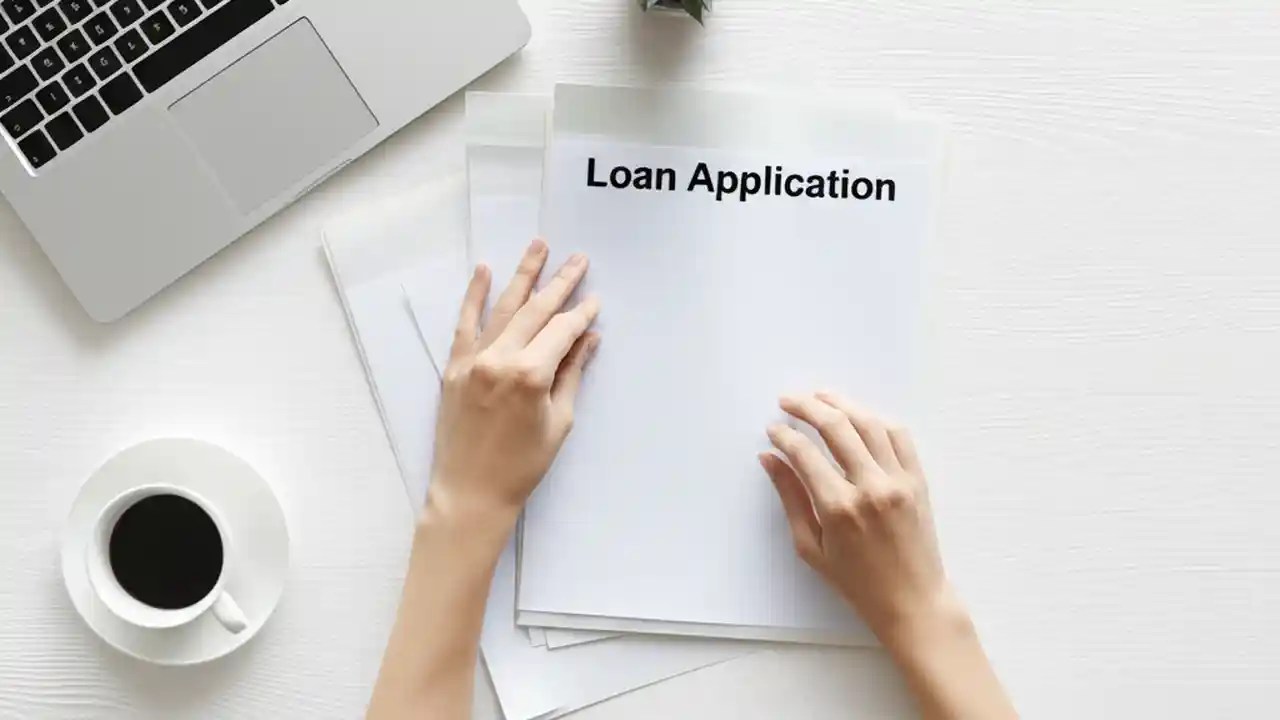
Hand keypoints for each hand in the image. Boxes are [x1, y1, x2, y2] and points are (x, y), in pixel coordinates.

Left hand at [428, 239, 600, 525]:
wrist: (470, 492)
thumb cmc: (521, 466)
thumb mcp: (558, 422)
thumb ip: (571, 374)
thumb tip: (588, 339)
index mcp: (531, 375)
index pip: (563, 331)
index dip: (582, 313)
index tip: (595, 300)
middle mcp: (501, 359)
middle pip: (536, 310)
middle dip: (560, 283)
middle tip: (579, 259)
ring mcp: (474, 360)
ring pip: (504, 307)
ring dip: (523, 275)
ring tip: (539, 246)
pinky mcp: (454, 367)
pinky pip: (465, 323)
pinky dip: (474, 295)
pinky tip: (485, 271)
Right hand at [760, 392, 960, 650]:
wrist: (911, 599)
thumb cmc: (855, 581)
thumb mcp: (810, 546)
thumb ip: (790, 498)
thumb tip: (770, 458)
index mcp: (838, 508)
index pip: (805, 453)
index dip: (784, 436)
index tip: (773, 430)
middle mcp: (870, 487)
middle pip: (836, 427)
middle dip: (807, 407)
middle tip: (788, 400)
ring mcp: (898, 480)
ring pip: (868, 423)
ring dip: (841, 403)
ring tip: (820, 396)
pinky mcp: (917, 480)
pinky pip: (899, 436)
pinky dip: (876, 419)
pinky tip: (858, 415)